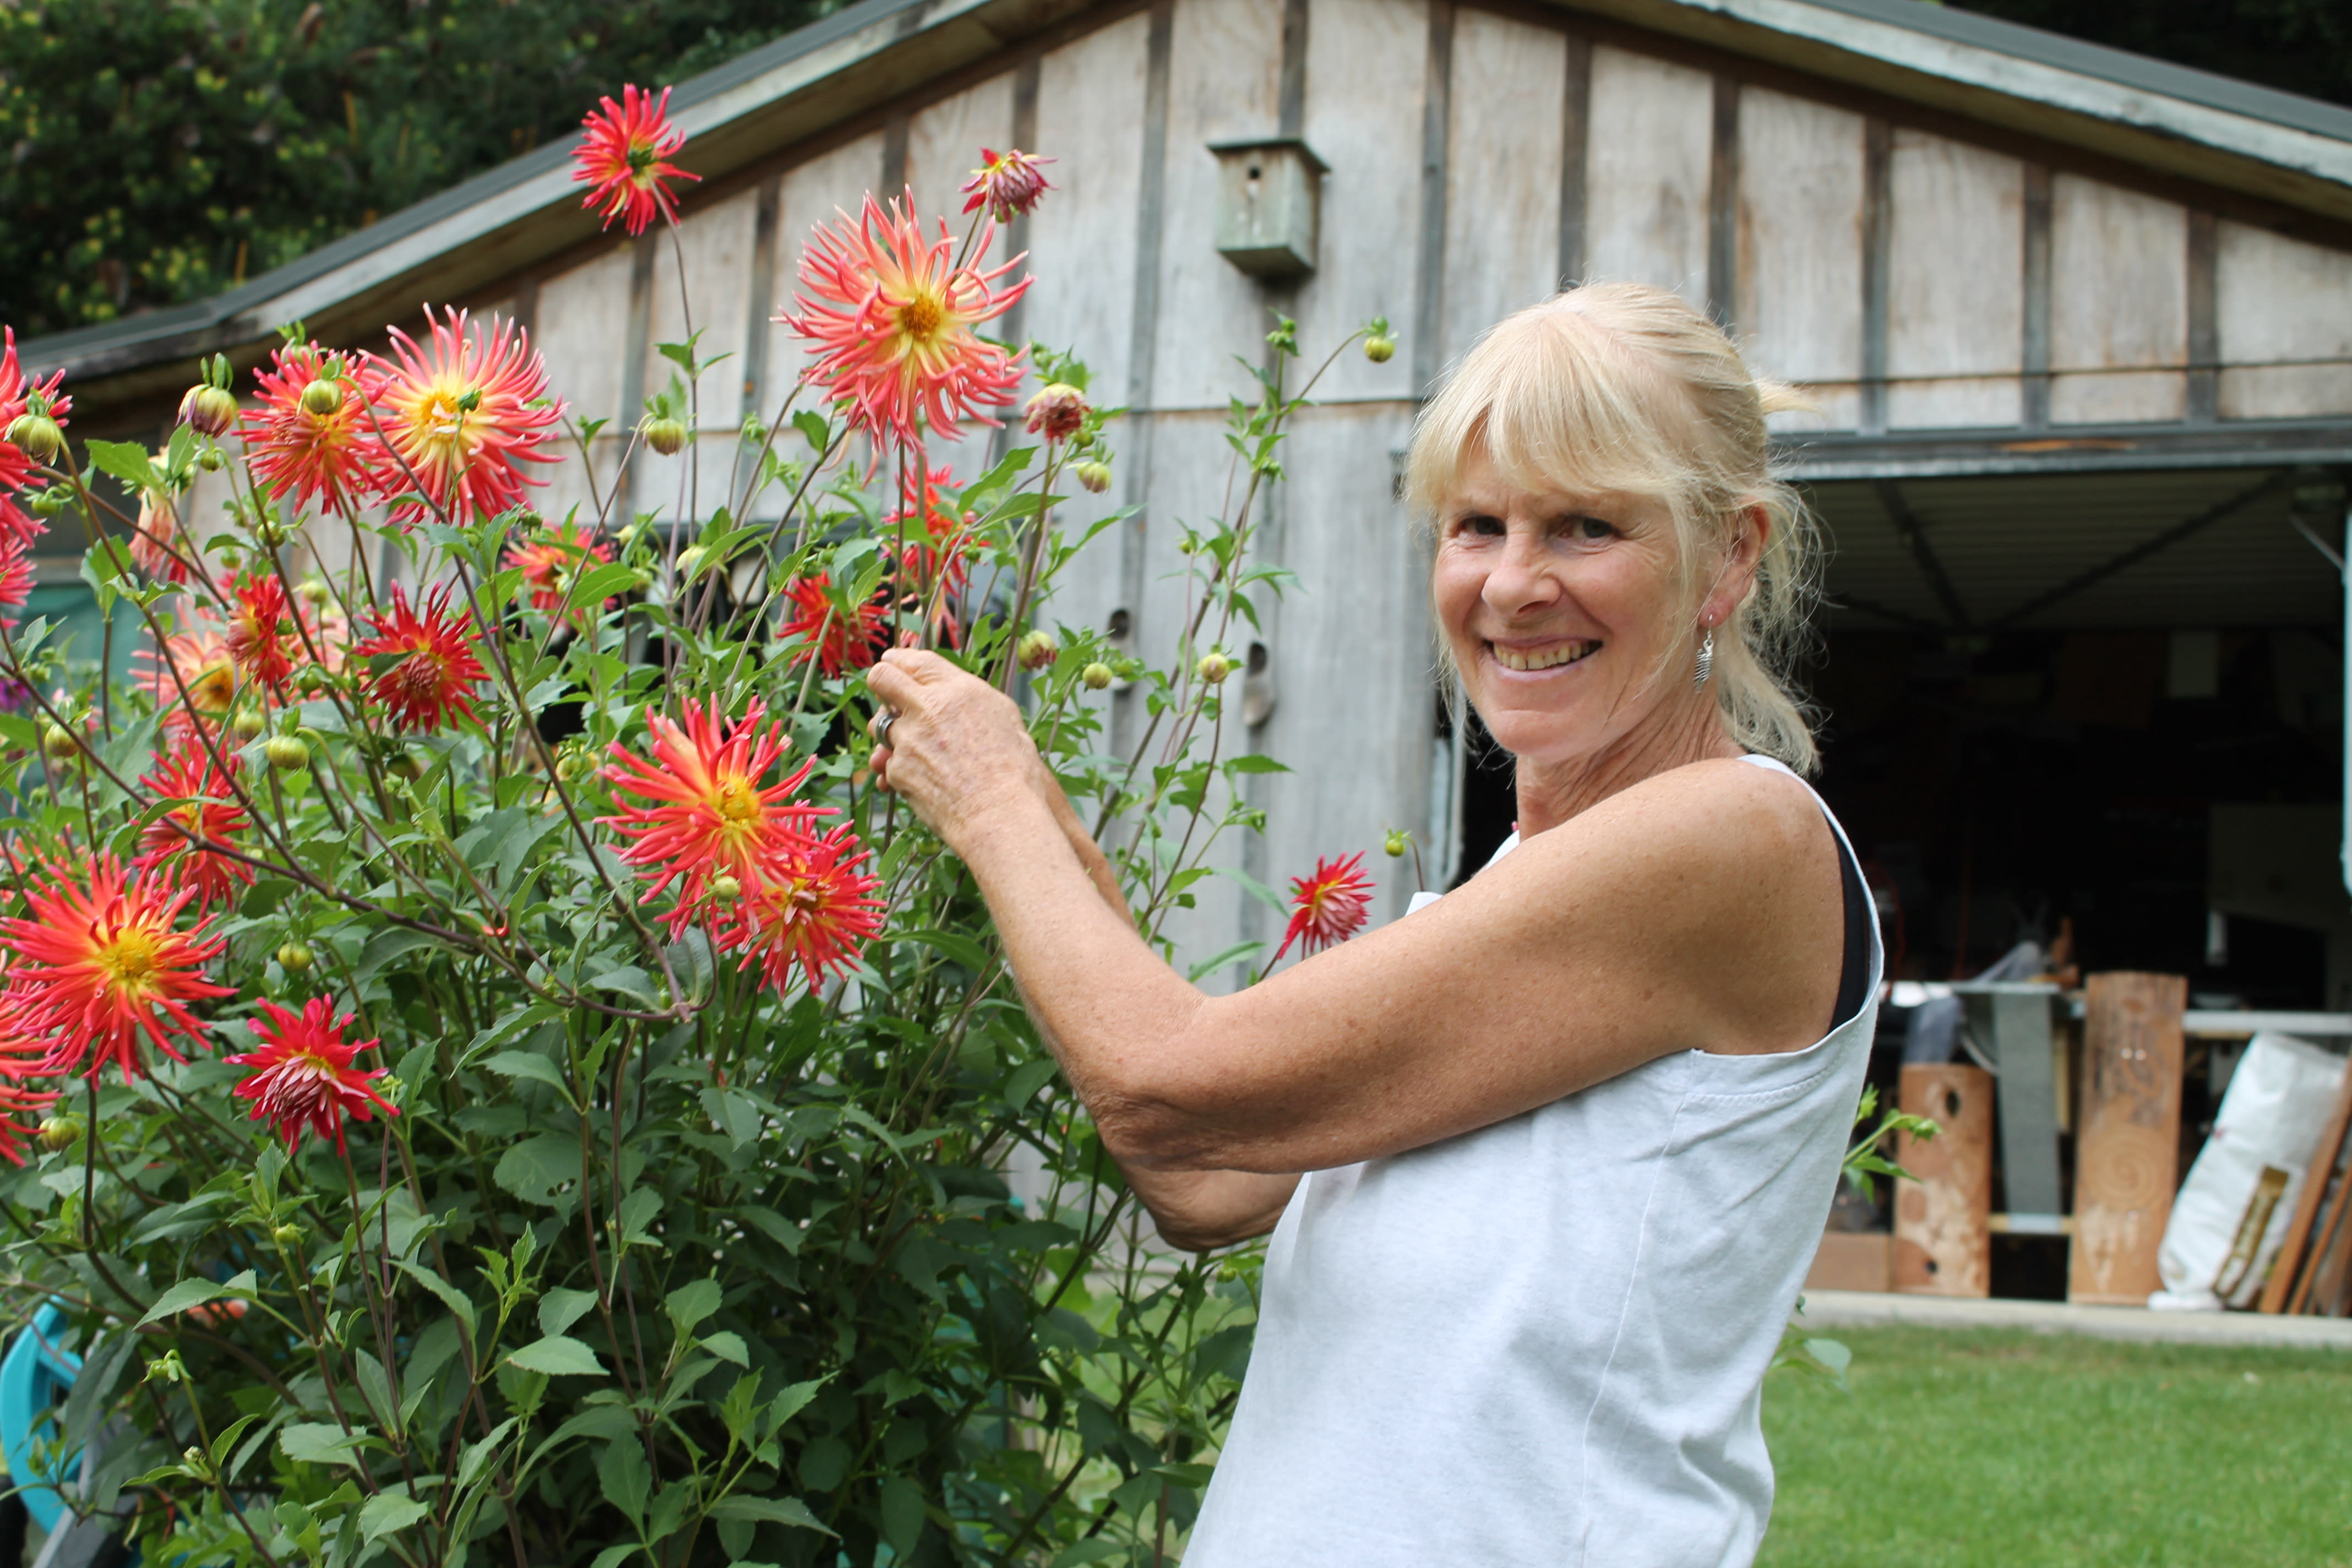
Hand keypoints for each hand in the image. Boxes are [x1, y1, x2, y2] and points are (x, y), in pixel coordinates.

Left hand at [866, 649, 1049, 851]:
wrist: (1001, 816)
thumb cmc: (1014, 771)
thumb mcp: (1005, 719)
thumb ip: (972, 698)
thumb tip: (952, 691)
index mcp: (959, 691)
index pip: (915, 660)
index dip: (899, 660)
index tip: (893, 664)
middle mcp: (928, 709)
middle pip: (882, 678)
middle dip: (880, 682)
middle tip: (887, 695)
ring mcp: (908, 740)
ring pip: (880, 725)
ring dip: (890, 733)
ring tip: (915, 749)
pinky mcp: (898, 770)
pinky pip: (889, 764)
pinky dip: (901, 771)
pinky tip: (925, 782)